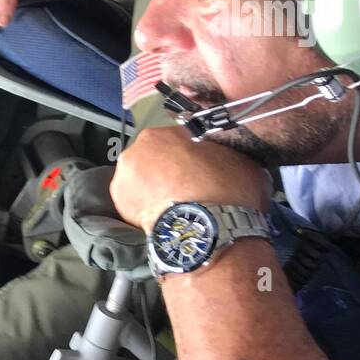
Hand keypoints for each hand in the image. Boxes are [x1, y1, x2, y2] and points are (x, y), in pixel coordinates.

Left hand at [109, 127, 272, 233]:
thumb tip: (228, 159)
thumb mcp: (241, 160)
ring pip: (141, 181)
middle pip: (153, 159)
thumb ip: (225, 153)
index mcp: (163, 132)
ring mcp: (123, 178)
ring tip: (174, 206)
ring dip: (153, 190)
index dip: (188, 156)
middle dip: (167, 172)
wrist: (206, 227)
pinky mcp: (118, 205)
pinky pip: (134, 203)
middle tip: (185, 190)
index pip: (175, 139)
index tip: (197, 170)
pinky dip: (145, 209)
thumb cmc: (226, 191)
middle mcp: (136, 149)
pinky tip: (163, 217)